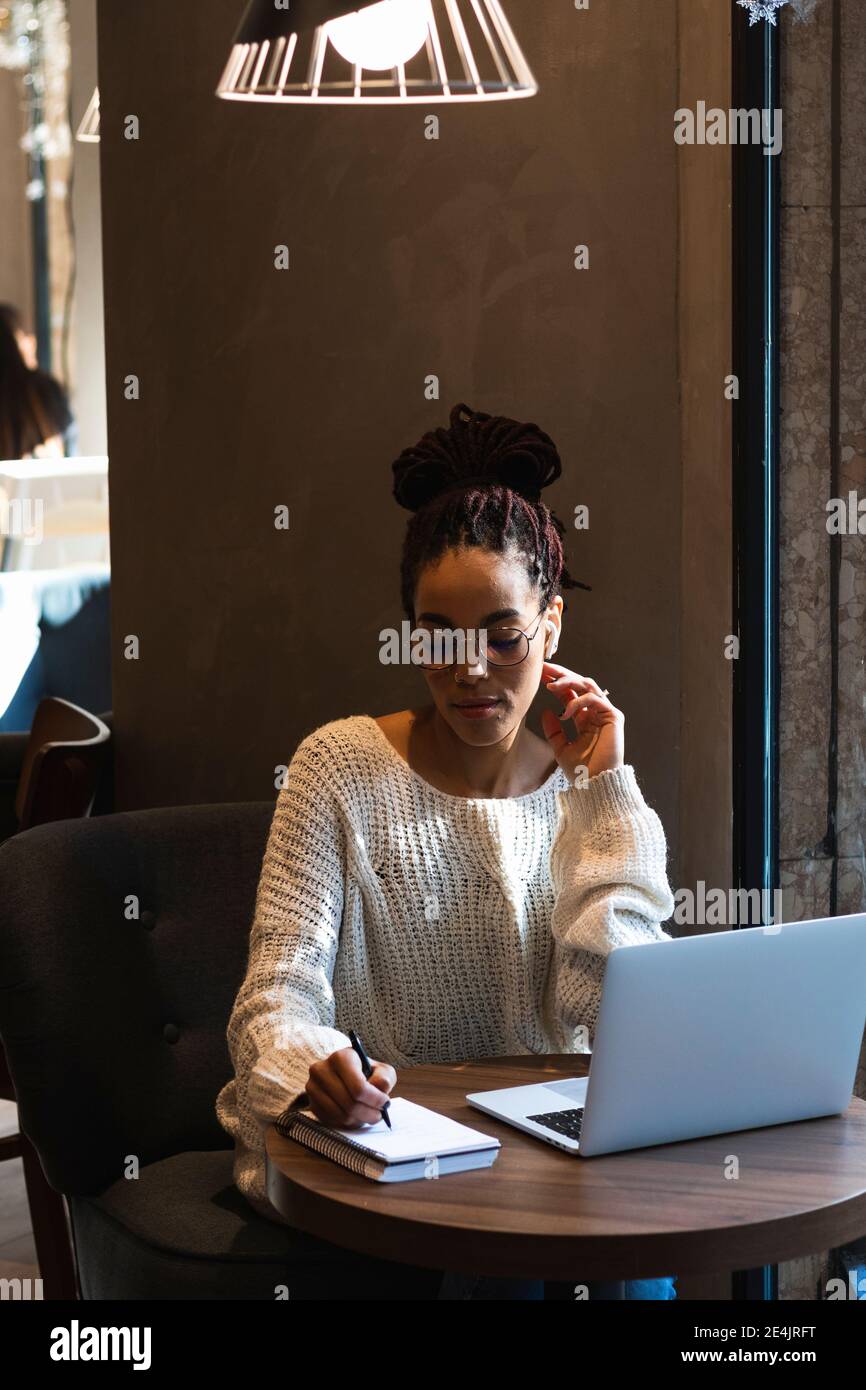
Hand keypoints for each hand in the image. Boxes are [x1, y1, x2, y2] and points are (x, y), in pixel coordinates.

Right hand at [305, 1047, 395, 1127]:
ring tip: (368, 1115)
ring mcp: (313, 1088)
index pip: (358, 1087)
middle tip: (379, 1115)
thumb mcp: (380, 1069)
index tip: (384, 1103)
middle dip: (369, 1113)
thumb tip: (380, 1088)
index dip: (375, 1100)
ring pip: (341, 1115)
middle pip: (350, 1104)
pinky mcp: (311, 1104)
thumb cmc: (364, 1073)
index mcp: (340, 1058)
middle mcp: (321, 1070)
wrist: (342, 1075)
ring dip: (359, 1120)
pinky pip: (333, 1121)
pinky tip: (355, 1116)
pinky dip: (348, 1123)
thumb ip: (385, 1077)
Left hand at [539, 660, 623, 782]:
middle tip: (544, 667)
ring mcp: (605, 713)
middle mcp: (595, 713)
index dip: (555, 682)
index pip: (569, 694)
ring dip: (569, 681)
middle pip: (578, 684)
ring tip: (551, 684)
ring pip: (588, 685)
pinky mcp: (613, 717)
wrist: (594, 784)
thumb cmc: (580, 770)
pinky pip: (595, 699)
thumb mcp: (560, 748)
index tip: (538, 675)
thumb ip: (554, 730)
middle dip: (561, 674)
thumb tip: (546, 711)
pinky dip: (578, 701)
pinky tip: (565, 711)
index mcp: (584, 718)